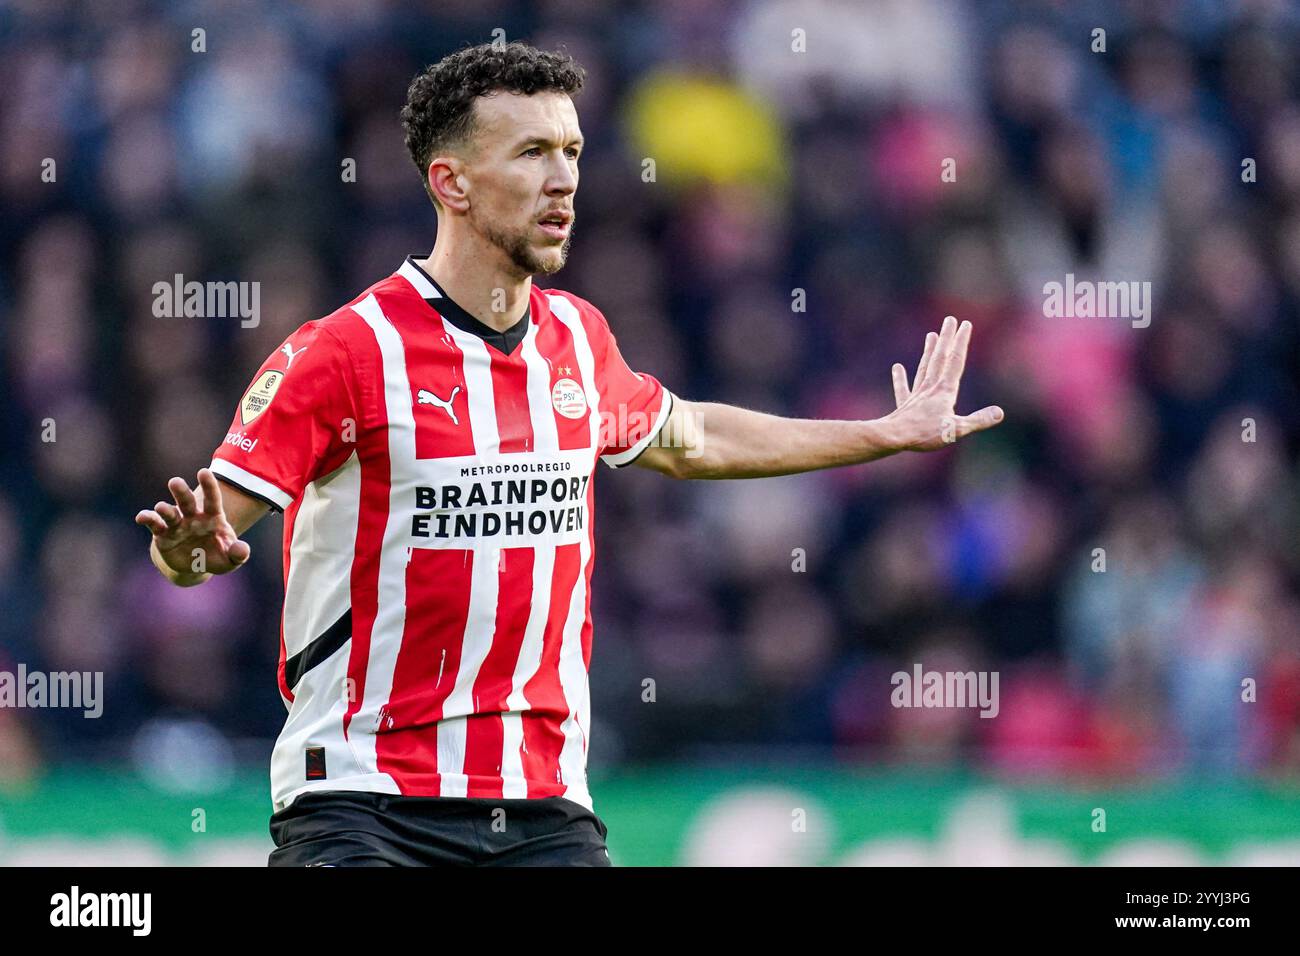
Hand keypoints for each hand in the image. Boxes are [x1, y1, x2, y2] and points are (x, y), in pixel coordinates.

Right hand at [135, 468, 251, 583]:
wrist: (195, 566)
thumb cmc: (216, 556)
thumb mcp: (230, 559)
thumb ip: (238, 554)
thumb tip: (242, 550)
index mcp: (212, 517)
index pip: (212, 499)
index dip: (209, 486)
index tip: (204, 471)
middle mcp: (193, 517)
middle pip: (187, 501)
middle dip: (181, 492)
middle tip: (174, 482)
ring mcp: (177, 524)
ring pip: (169, 512)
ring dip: (164, 509)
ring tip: (161, 507)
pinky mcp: (162, 535)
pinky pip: (154, 525)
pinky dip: (148, 519)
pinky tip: (142, 517)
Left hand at [883, 315, 1003, 451]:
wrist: (894, 437)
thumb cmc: (925, 434)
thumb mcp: (957, 429)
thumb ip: (979, 420)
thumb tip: (1000, 412)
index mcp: (945, 391)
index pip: (956, 361)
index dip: (961, 342)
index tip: (965, 324)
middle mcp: (931, 388)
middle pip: (940, 358)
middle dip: (946, 339)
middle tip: (949, 320)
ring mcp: (916, 396)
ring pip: (924, 368)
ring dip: (929, 352)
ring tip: (931, 335)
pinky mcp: (905, 406)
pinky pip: (903, 389)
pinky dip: (900, 378)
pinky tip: (897, 367)